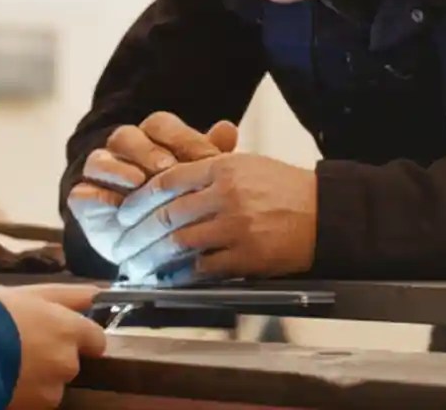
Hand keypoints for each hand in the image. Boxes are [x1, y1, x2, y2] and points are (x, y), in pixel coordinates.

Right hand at [0, 284, 105, 409]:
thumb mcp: (27, 293)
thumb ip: (66, 296)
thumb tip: (96, 294)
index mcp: (69, 330)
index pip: (96, 340)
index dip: (82, 337)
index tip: (63, 334)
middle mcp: (66, 363)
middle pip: (69, 363)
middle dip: (52, 358)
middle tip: (22, 346)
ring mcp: (48, 392)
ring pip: (50, 386)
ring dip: (36, 379)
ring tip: (6, 364)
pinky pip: (32, 402)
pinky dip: (20, 395)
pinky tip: (0, 379)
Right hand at [66, 113, 236, 266]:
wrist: (153, 252)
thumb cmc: (181, 209)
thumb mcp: (201, 184)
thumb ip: (210, 156)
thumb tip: (227, 128)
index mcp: (152, 141)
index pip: (161, 125)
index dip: (182, 137)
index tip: (205, 155)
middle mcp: (123, 154)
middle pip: (126, 136)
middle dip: (147, 150)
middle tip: (167, 167)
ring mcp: (101, 177)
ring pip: (99, 159)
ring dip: (118, 168)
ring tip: (139, 182)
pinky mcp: (84, 202)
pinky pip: (82, 193)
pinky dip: (96, 196)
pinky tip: (115, 206)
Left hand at [111, 154, 316, 283]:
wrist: (325, 213)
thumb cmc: (284, 189)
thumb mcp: (246, 165)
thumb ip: (207, 171)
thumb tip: (165, 186)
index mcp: (223, 168)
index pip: (166, 181)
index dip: (139, 200)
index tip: (124, 214)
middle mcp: (226, 195)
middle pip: (166, 215)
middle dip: (136, 234)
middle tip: (121, 246)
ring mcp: (236, 227)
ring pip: (178, 243)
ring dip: (152, 259)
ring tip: (136, 267)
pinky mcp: (247, 256)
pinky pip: (203, 268)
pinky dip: (180, 276)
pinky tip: (167, 280)